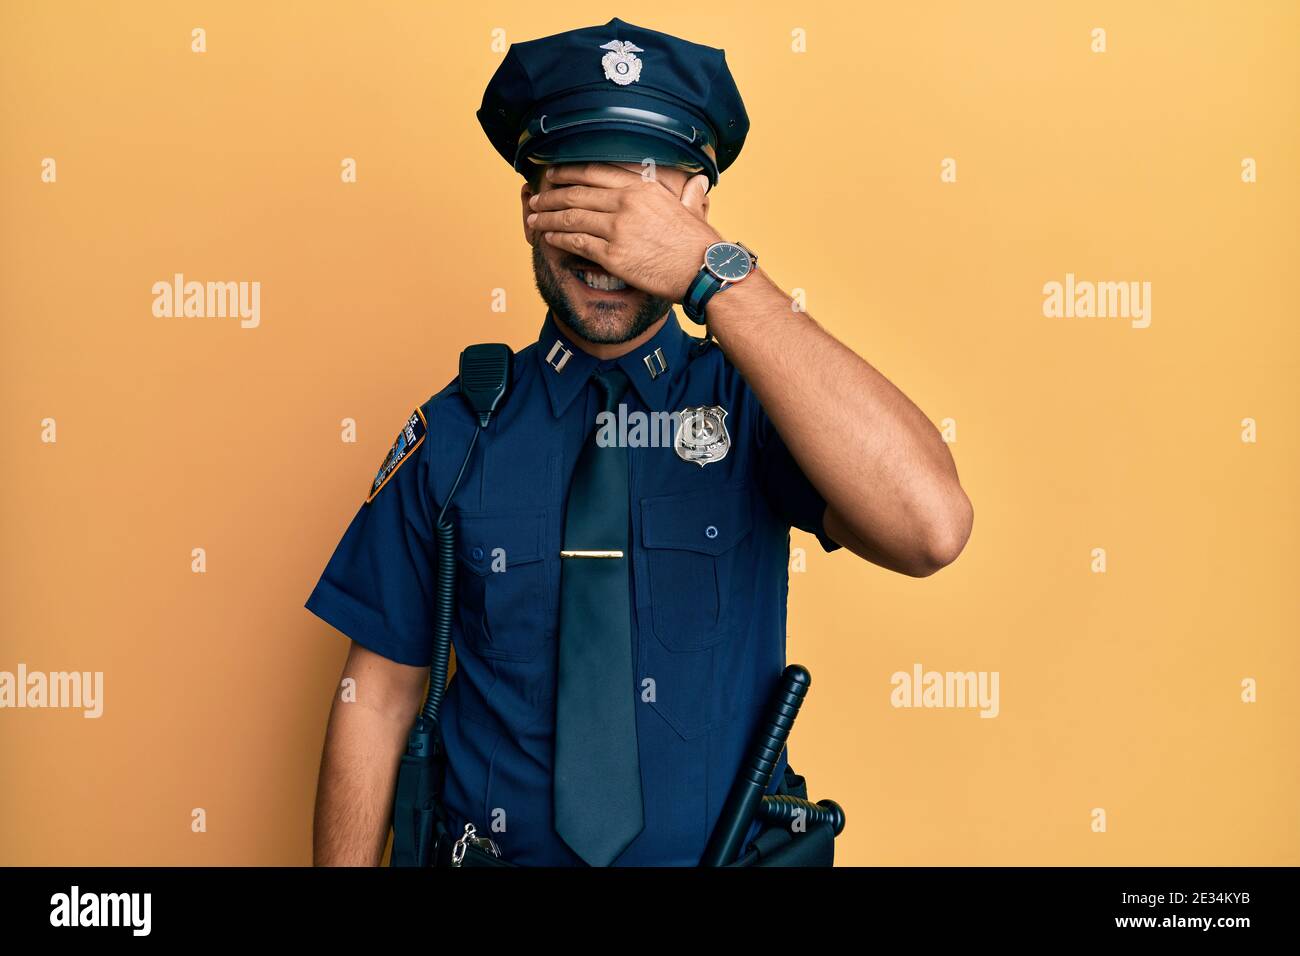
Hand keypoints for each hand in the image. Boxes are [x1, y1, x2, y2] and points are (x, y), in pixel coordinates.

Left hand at [526, 163, 720, 301]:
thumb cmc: (701, 244)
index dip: (568, 173)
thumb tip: (698, 183)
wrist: (705, 270)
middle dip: (550, 197)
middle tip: (536, 200)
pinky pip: (576, 242)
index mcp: (642, 188)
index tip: (553, 176)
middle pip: (576, 194)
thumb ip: (688, 193)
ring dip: (547, 218)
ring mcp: (618, 229)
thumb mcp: (693, 208)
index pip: (594, 173)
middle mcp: (626, 203)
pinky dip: (558, 239)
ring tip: (534, 220)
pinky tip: (548, 238)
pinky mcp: (613, 255)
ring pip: (571, 218)